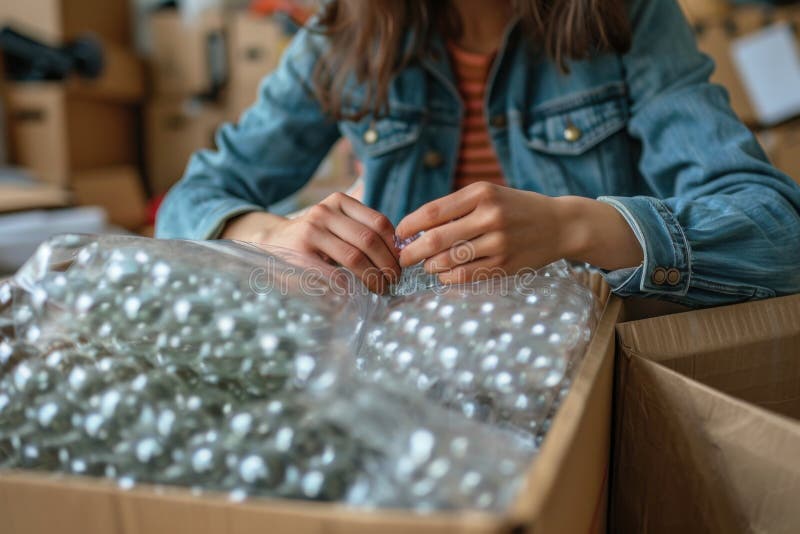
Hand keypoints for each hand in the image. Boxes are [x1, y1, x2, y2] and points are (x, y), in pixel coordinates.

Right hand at [222, 193, 400, 293]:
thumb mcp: (336, 224)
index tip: (401, 264)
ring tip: (381, 289)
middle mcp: (325, 211)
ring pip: (355, 256)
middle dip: (387, 264)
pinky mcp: (300, 253)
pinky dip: (352, 286)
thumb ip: (361, 229)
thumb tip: (400, 250)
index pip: (379, 222)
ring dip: (373, 277)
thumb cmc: (313, 240)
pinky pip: (334, 273)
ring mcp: (311, 230)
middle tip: (394, 281)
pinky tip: (359, 295)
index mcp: (339, 202)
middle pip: (370, 240)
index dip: (394, 246)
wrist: (269, 243)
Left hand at [396, 182, 642, 283]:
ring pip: (449, 260)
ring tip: (427, 265)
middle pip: (436, 239)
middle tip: (402, 258)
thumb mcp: (489, 195)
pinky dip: (448, 277)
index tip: (399, 234)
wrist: (560, 225)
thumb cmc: (516, 208)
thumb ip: (456, 208)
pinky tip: (444, 274)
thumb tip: (416, 228)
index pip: (433, 212)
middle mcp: (490, 216)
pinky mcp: (505, 265)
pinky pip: (465, 275)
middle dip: (412, 252)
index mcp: (482, 193)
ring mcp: (498, 243)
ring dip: (430, 266)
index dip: (409, 225)